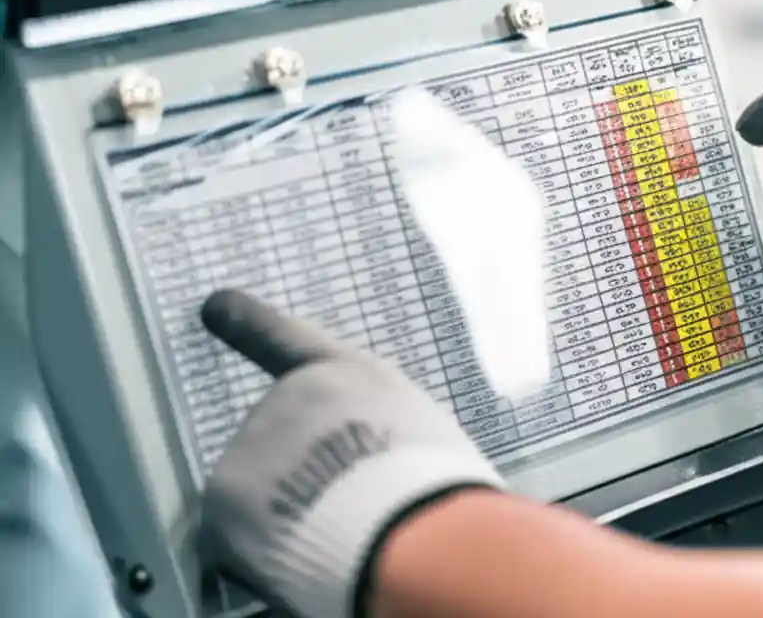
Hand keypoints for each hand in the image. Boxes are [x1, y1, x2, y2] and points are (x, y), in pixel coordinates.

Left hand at [198, 289, 501, 617]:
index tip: (217, 305)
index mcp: (352, 379)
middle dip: (301, 485)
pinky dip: (264, 563)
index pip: (288, 340)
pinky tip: (307, 559)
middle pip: (280, 449)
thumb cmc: (438, 495)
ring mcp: (253, 444)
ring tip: (339, 536)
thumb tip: (363, 470)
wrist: (414, 535)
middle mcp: (295, 398)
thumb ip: (377, 434)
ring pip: (260, 501)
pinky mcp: (222, 498)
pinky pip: (237, 544)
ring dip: (287, 524)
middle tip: (352, 512)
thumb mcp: (423, 438)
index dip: (250, 321)